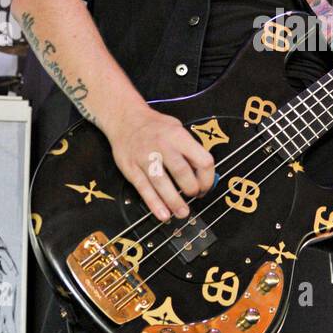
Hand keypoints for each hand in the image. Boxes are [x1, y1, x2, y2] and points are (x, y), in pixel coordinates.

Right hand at [106, 104, 215, 223]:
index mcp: (178, 136)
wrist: (125, 118)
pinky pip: (144, 188)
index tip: (205, 187)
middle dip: (192, 189)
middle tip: (194, 196)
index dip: (207, 178)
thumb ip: (190, 149)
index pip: (202, 160)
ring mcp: (145, 158)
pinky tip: (163, 214)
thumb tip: (205, 175)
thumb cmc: (155, 126)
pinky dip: (154, 203)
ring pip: (161, 183)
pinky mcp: (131, 168)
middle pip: (182, 172)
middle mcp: (162, 146)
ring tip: (182, 213)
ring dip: (174, 201)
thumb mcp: (177, 129)